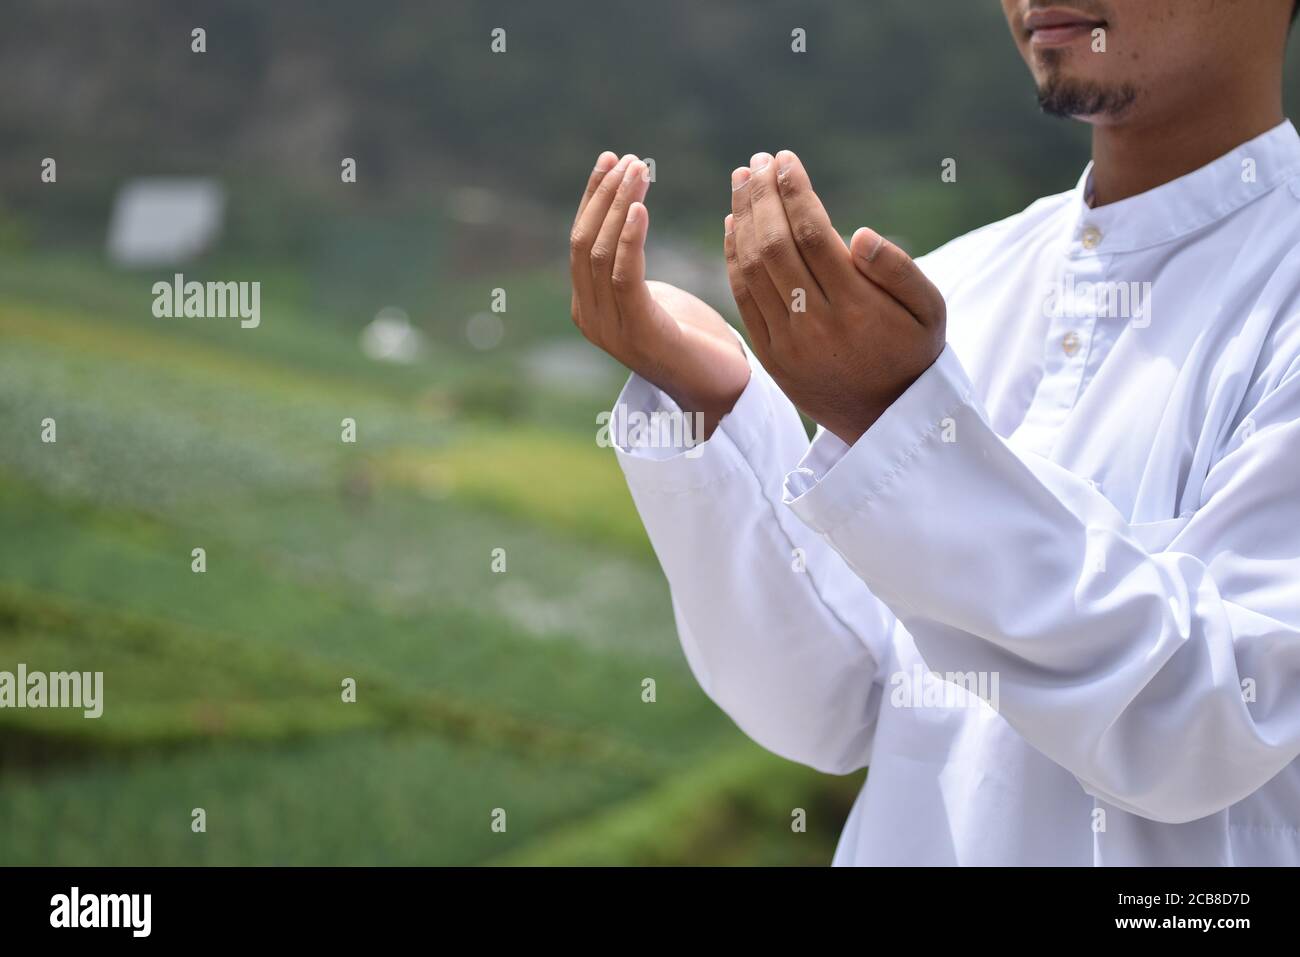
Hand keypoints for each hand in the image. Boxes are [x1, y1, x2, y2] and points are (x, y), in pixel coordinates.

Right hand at [570, 152, 750, 437]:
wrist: (721, 389)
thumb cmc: (695, 340)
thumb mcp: (655, 294)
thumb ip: (631, 264)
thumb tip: (628, 214)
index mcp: (588, 307)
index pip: (580, 241)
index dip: (594, 198)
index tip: (612, 159)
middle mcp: (589, 318)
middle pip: (584, 243)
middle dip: (604, 196)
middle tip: (628, 159)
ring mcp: (609, 329)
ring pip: (602, 254)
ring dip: (619, 207)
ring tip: (639, 171)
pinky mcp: (638, 333)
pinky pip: (625, 276)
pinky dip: (630, 239)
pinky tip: (642, 208)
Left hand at [724, 150, 945, 443]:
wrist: (886, 419)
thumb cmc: (914, 352)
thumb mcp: (930, 311)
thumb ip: (899, 269)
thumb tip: (858, 233)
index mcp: (857, 308)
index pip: (815, 235)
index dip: (795, 192)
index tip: (785, 159)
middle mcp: (816, 325)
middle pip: (776, 246)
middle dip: (763, 197)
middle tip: (758, 161)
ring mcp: (787, 343)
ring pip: (753, 269)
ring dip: (743, 218)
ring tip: (743, 180)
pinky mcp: (768, 355)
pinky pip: (743, 298)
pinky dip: (733, 256)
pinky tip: (734, 224)